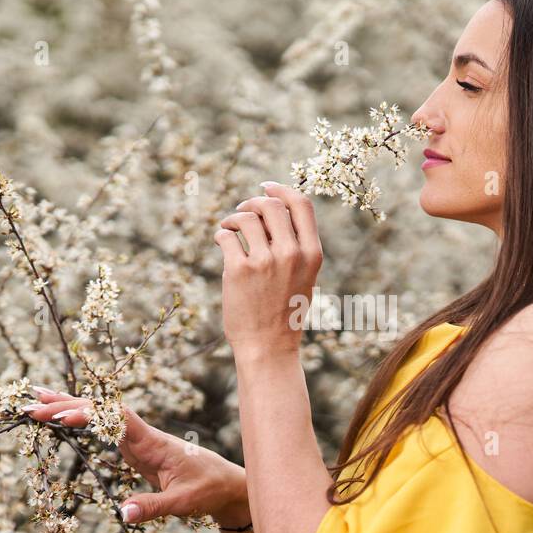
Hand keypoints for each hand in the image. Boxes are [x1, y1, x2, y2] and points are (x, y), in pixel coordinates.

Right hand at [21, 388, 246, 523]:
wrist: (225, 484)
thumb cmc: (208, 489)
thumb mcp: (183, 503)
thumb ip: (153, 507)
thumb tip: (122, 514)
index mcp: (153, 442)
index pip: (116, 419)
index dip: (89, 414)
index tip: (62, 416)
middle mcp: (142, 435)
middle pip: (101, 412)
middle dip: (67, 407)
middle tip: (32, 406)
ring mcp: (137, 440)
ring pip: (100, 416)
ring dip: (69, 408)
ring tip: (36, 401)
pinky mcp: (135, 449)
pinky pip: (103, 429)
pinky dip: (81, 421)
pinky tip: (63, 418)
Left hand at [214, 181, 322, 355]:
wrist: (268, 346)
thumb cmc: (284, 311)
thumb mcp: (304, 277)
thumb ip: (297, 245)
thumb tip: (275, 208)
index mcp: (312, 254)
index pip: (301, 204)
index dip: (282, 189)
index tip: (266, 185)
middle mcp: (291, 254)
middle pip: (270, 205)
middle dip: (252, 201)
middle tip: (242, 211)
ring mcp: (265, 261)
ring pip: (245, 217)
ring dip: (232, 218)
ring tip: (228, 229)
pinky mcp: (239, 270)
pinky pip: (225, 236)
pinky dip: (221, 234)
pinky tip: (222, 242)